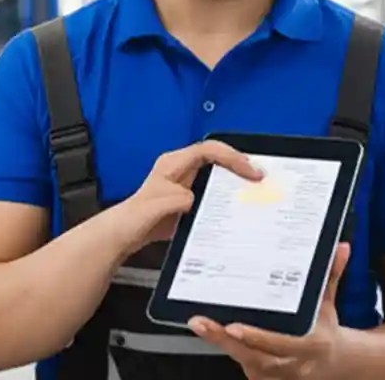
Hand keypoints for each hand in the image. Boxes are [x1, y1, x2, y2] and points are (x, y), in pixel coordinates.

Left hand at [105, 140, 263, 254]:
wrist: (125, 233)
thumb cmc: (135, 216)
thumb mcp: (156, 206)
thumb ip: (176, 199)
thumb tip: (194, 198)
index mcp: (173, 163)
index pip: (208, 150)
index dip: (230, 156)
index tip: (249, 170)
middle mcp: (181, 169)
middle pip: (216, 158)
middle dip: (239, 165)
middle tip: (259, 177)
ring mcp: (185, 182)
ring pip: (216, 173)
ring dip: (235, 180)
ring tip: (255, 190)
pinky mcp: (189, 198)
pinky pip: (213, 190)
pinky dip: (228, 195)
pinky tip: (238, 206)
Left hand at [189, 243, 351, 379]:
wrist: (332, 363)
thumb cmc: (324, 331)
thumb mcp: (328, 304)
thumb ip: (331, 276)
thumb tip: (340, 248)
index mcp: (312, 346)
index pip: (282, 344)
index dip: (257, 338)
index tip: (234, 327)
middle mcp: (294, 364)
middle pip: (255, 357)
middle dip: (225, 341)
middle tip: (201, 322)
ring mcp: (278, 375)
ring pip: (245, 362)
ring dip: (221, 344)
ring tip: (199, 324)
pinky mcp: (265, 379)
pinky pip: (243, 364)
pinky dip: (227, 349)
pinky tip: (210, 332)